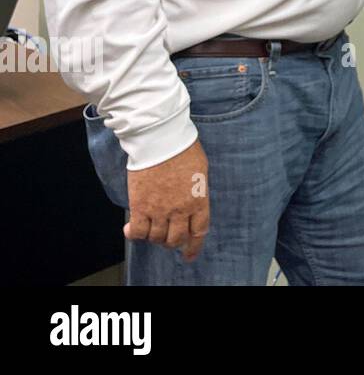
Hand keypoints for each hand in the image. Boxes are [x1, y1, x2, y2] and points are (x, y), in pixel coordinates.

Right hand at [123, 138, 210, 262]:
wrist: (161, 140)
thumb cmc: (183, 149)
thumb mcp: (201, 171)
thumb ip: (197, 192)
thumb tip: (193, 204)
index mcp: (199, 200)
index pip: (199, 231)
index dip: (194, 246)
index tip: (189, 254)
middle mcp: (180, 210)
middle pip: (176, 239)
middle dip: (172, 242)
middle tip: (167, 237)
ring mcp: (159, 210)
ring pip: (156, 238)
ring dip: (154, 237)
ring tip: (152, 229)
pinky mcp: (140, 206)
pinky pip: (137, 232)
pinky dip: (134, 235)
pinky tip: (131, 230)